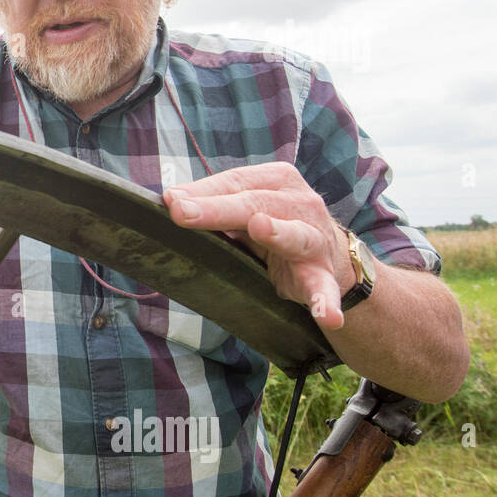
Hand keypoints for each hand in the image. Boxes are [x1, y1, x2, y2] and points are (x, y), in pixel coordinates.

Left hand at [161, 161, 356, 330]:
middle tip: (182, 213)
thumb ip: (213, 202)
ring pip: (295, 235)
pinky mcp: (323, 275)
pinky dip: (325, 302)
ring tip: (259, 228)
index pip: (235, 181)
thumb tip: (172, 199)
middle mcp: (300, 203)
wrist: (326, 255)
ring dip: (277, 233)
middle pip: (254, 203)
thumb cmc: (275, 223)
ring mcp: (314, 239)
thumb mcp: (244, 208)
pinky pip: (324, 289)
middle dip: (217, 209)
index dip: (202, 191)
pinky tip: (326, 316)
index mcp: (277, 180)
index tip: (170, 200)